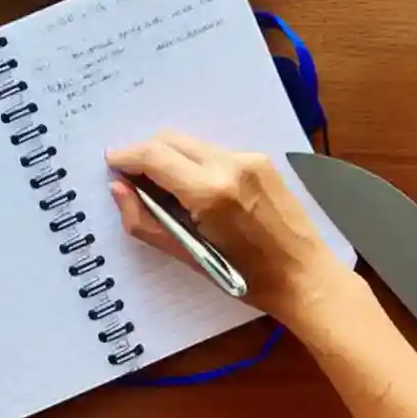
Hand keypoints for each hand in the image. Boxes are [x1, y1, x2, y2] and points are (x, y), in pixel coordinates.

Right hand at [106, 131, 348, 324]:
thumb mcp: (189, 256)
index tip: (111, 163)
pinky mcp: (261, 159)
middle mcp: (230, 164)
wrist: (305, 275)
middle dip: (145, 153)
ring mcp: (249, 158)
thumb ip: (145, 221)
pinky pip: (215, 152)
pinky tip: (198, 192)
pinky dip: (196, 164)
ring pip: (192, 143)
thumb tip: (118, 189)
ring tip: (165, 190)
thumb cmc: (247, 278)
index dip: (126, 156)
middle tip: (133, 178)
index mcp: (209, 192)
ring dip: (171, 158)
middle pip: (170, 139)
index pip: (153, 155)